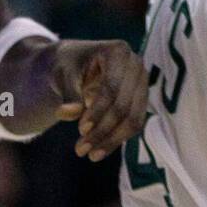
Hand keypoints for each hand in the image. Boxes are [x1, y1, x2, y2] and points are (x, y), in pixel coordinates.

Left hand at [50, 39, 147, 161]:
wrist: (75, 62)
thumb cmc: (68, 65)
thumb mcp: (63, 75)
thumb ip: (68, 94)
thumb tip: (66, 113)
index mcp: (118, 51)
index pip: (111, 88)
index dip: (97, 111)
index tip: (80, 130)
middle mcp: (136, 65)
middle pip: (124, 106)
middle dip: (103, 130)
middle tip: (80, 150)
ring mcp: (142, 83)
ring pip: (134, 119)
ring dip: (112, 140)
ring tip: (90, 155)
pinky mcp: (141, 99)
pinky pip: (134, 124)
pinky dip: (117, 139)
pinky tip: (99, 151)